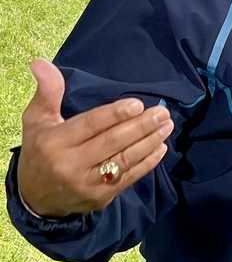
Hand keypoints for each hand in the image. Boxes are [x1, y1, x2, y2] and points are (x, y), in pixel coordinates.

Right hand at [16, 59, 172, 217]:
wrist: (36, 199)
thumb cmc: (40, 150)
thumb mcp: (37, 121)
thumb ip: (47, 93)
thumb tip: (42, 63)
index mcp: (54, 143)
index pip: (90, 126)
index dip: (115, 115)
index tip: (138, 104)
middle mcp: (70, 165)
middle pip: (112, 143)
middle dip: (140, 126)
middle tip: (162, 112)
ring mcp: (86, 184)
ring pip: (124, 160)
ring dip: (150, 142)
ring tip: (167, 125)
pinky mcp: (100, 198)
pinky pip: (129, 178)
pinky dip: (147, 163)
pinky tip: (161, 147)